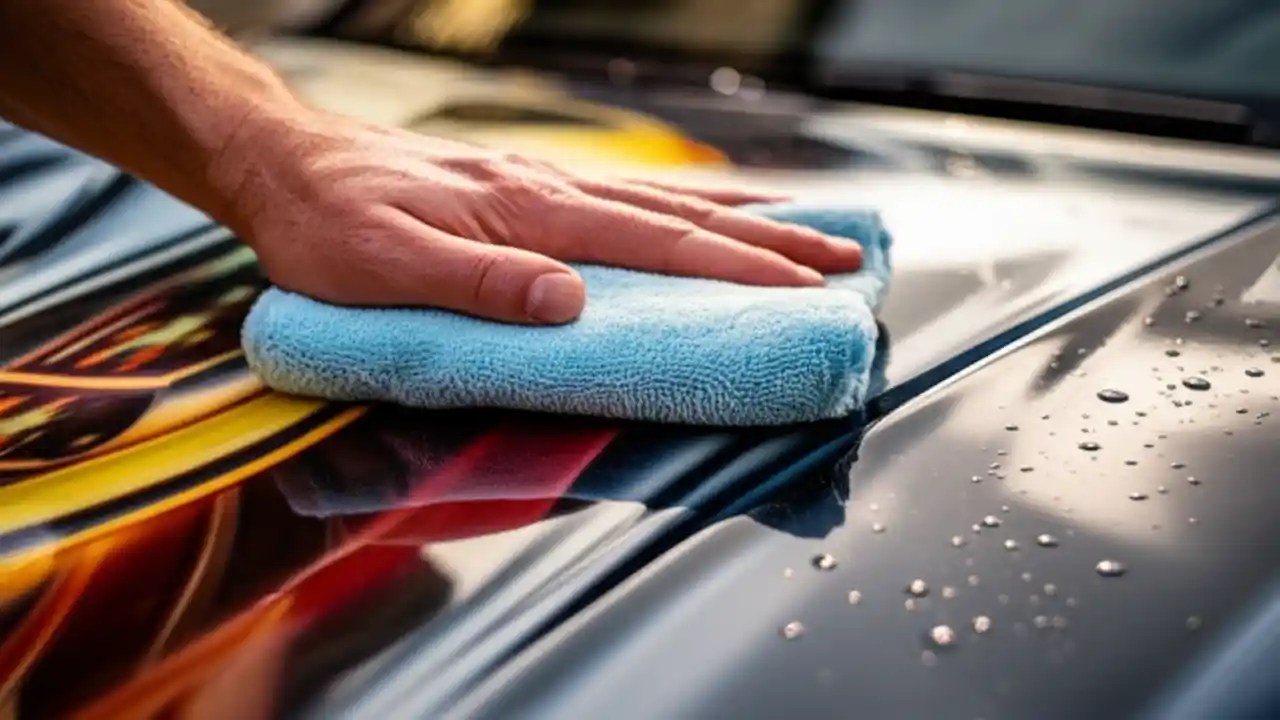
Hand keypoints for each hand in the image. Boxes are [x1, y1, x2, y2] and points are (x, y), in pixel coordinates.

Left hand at [213, 109, 861, 323]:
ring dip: (741, 221)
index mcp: (530, 211)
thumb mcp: (387, 266)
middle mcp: (550, 189)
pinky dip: (682, 206)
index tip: (800, 290)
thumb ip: (482, 284)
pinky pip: (627, 196)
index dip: (733, 270)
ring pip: (663, 202)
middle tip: (843, 260)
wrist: (286, 165)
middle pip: (682, 217)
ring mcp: (542, 183)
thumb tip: (573, 302)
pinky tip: (701, 214)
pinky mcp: (526, 186)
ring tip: (804, 234)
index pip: (655, 245)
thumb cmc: (328, 225)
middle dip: (770, 242)